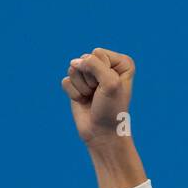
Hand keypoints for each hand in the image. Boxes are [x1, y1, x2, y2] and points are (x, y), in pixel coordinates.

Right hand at [61, 47, 146, 187]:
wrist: (102, 133)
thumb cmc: (112, 110)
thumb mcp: (110, 83)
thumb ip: (93, 64)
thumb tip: (73, 62)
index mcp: (121, 63)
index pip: (98, 53)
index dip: (100, 71)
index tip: (109, 88)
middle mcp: (106, 66)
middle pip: (84, 59)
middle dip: (90, 79)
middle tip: (99, 94)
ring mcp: (91, 76)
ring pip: (73, 69)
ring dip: (82, 87)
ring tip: (92, 97)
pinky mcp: (77, 85)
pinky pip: (66, 81)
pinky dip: (73, 93)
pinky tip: (83, 101)